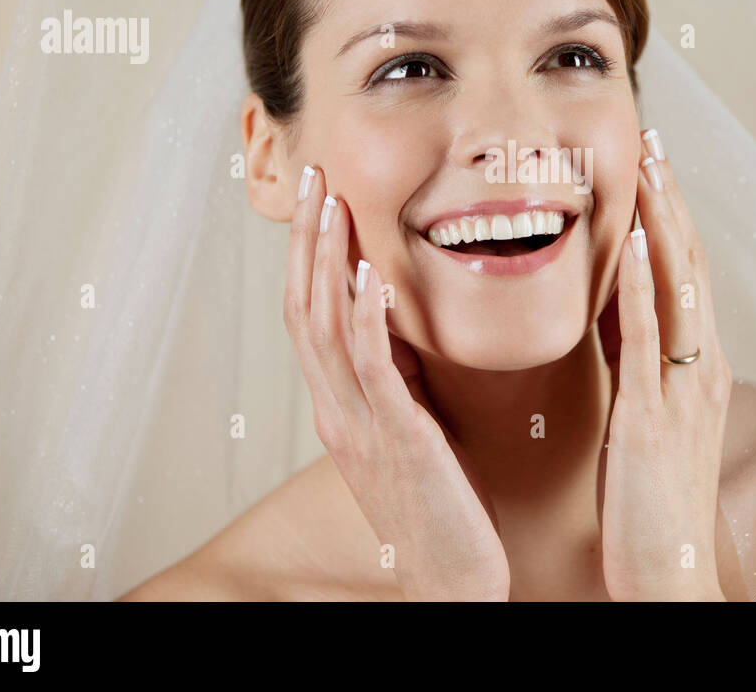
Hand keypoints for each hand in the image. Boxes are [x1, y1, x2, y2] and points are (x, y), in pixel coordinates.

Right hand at [285, 165, 509, 600]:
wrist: (452, 579)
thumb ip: (395, 383)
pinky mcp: (396, 439)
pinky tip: (368, 275)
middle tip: (314, 178)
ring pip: (326, 328)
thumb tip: (396, 330)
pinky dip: (365, 318)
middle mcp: (336, 411)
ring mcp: (358, 426)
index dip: (309, 257)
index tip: (320, 201)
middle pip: (303, 308)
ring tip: (333, 203)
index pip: (309, 317)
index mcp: (338, 408)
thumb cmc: (440, 507)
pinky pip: (372, 369)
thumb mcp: (407, 433)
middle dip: (308, 241)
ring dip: (327, 261)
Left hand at [598, 130, 731, 600]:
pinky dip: (643, 283)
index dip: (672, 215)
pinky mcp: (649, 416)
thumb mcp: (648, 418)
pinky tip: (634, 240)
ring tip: (646, 164)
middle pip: (690, 264)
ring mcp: (679, 389)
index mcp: (696, 368)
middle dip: (671, 199)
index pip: (687, 274)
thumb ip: (637, 363)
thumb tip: (614, 312)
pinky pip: (647, 337)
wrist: (669, 573)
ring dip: (661, 220)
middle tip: (653, 137)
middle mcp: (699, 368)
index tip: (653, 164)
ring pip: (676, 286)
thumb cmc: (653, 502)